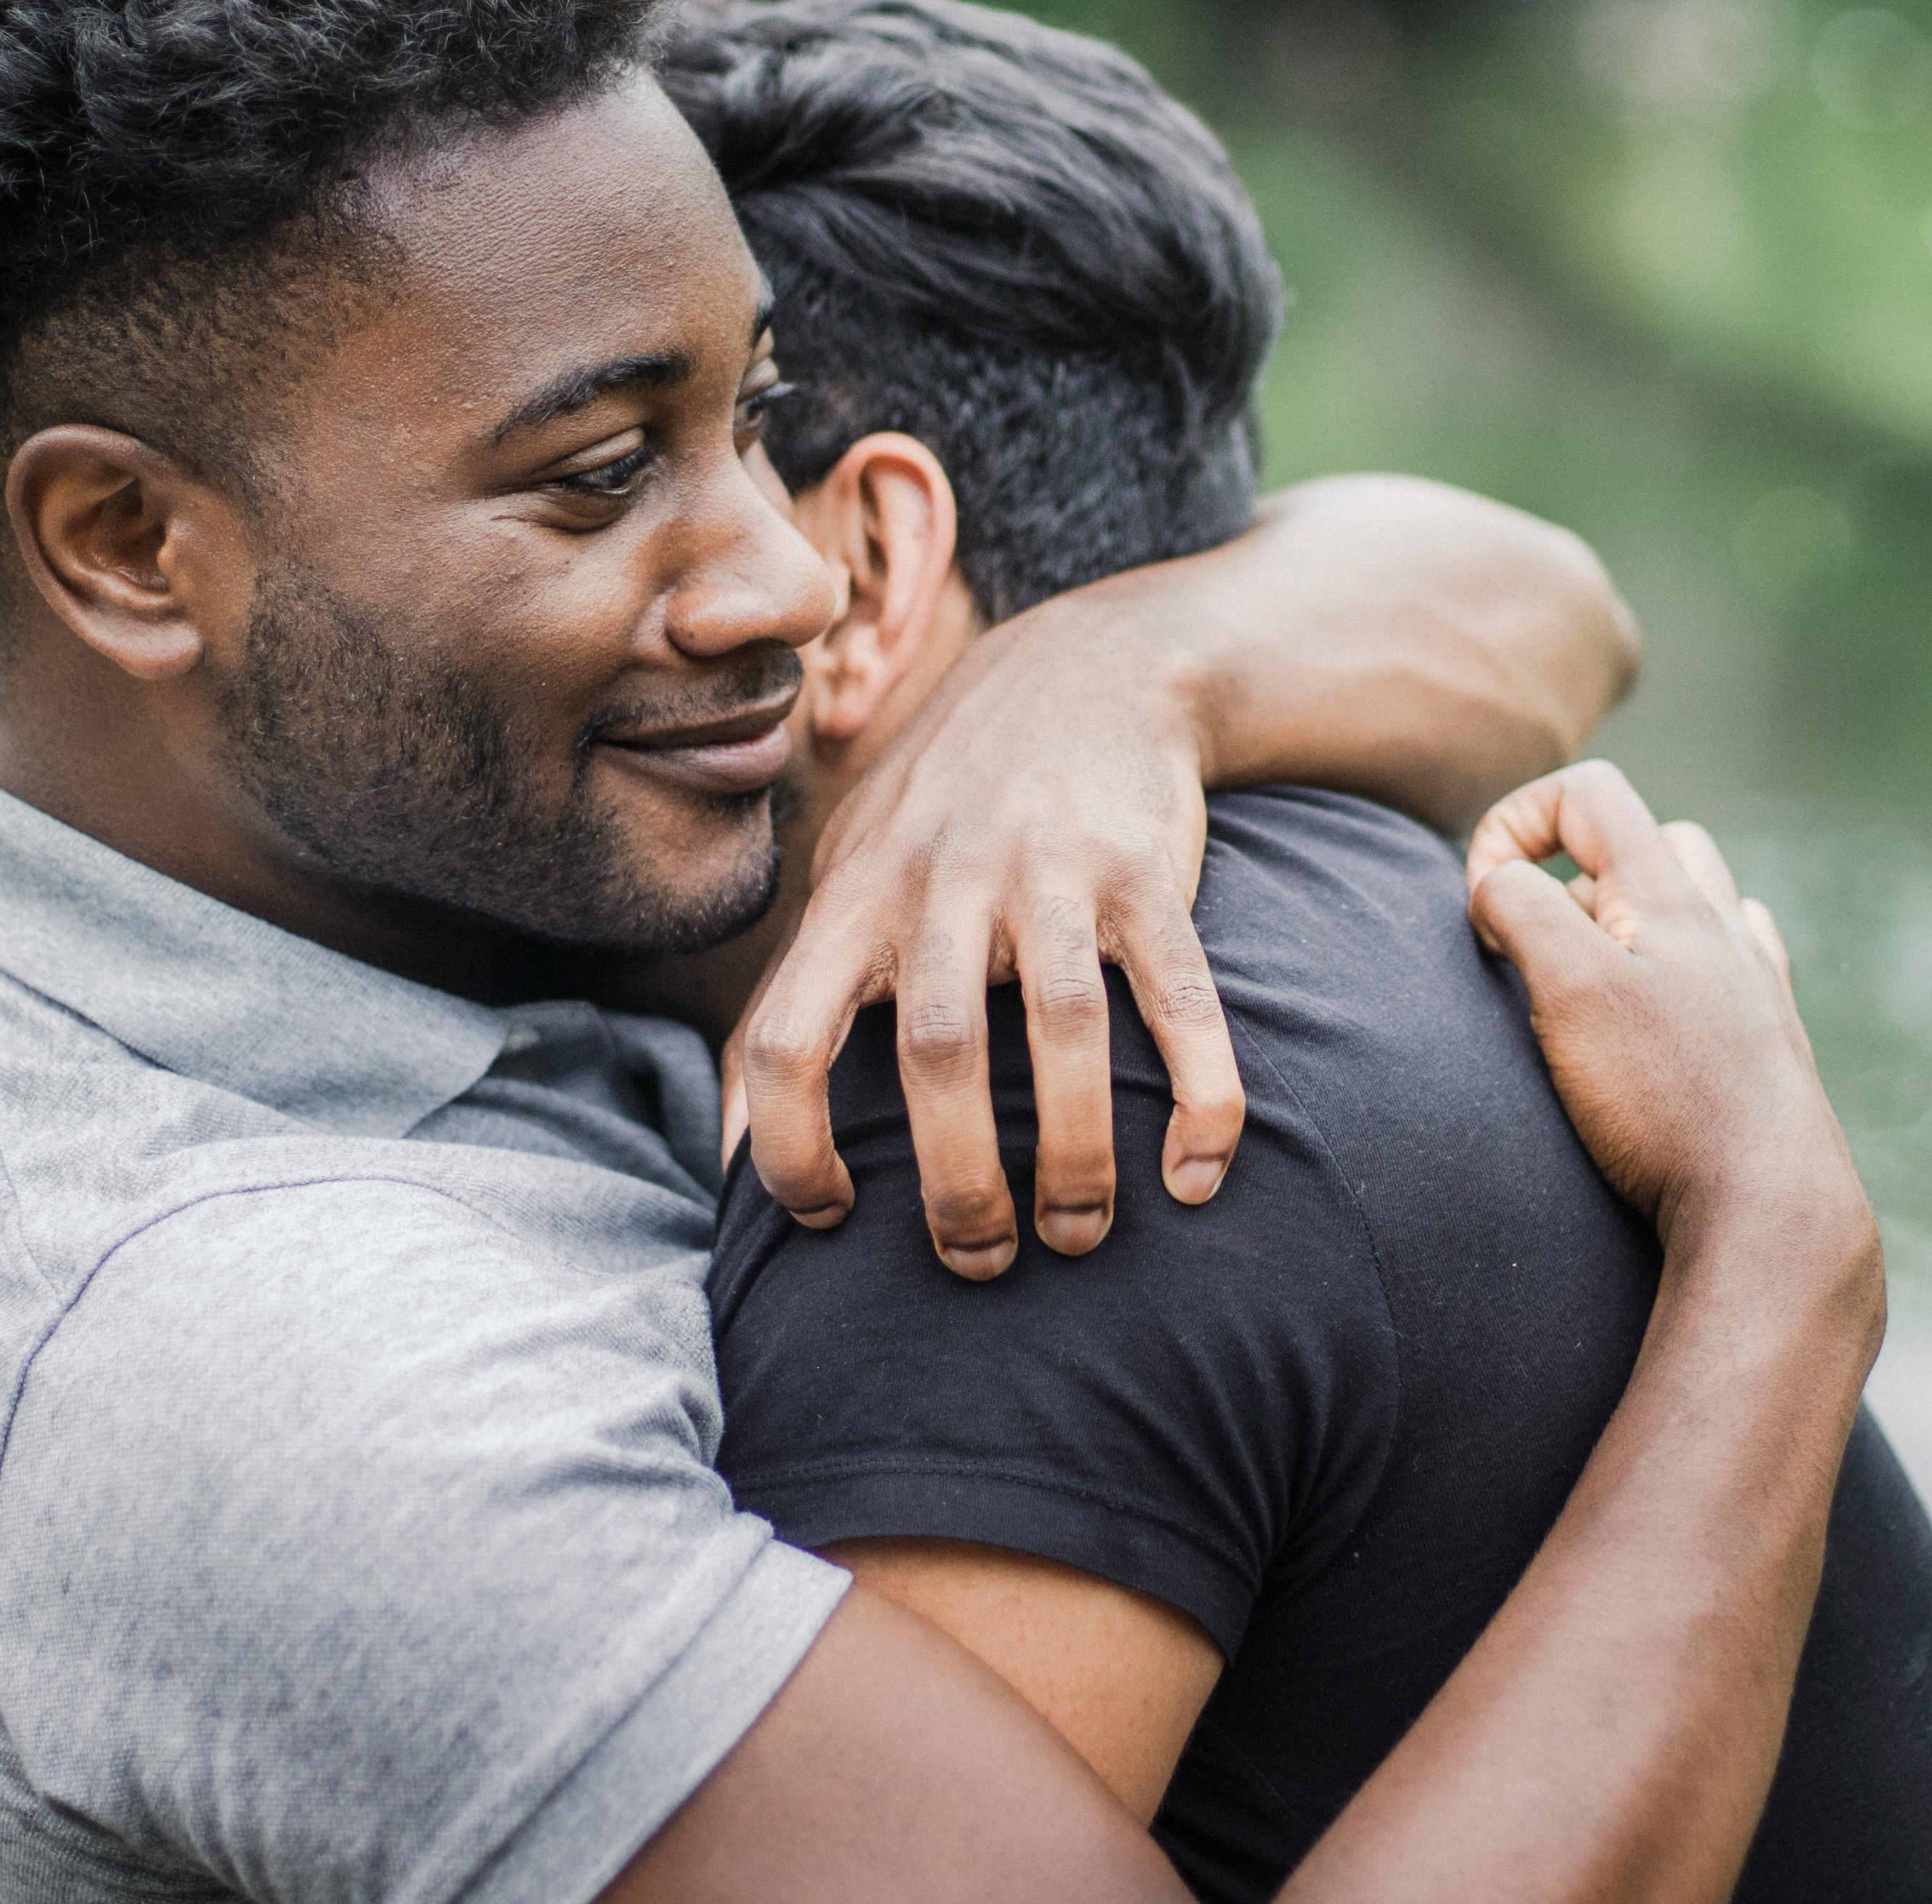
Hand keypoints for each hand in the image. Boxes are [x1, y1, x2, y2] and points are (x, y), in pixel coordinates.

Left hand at [730, 588, 1244, 1280]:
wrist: (1085, 668)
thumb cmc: (945, 804)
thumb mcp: (847, 870)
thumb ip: (796, 996)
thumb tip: (730, 1149)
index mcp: (855, 897)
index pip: (787, 1038)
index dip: (790, 1148)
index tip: (831, 1216)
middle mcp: (945, 882)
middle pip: (940, 1051)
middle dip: (958, 1183)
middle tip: (978, 1263)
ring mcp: (1052, 874)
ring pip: (1063, 1032)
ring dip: (1075, 1155)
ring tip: (1079, 1236)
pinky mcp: (1148, 874)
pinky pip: (1181, 998)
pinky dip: (1201, 1094)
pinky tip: (1199, 1175)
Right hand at [1464, 762, 1866, 1259]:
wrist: (1769, 1207)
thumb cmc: (1665, 1099)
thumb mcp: (1570, 989)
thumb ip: (1523, 909)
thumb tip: (1497, 884)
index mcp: (1671, 896)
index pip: (1588, 792)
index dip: (1514, 824)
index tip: (1485, 908)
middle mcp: (1723, 924)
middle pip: (1645, 839)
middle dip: (1572, 872)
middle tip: (1537, 952)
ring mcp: (1754, 981)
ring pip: (1692, 901)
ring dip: (1629, 920)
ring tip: (1591, 986)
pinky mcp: (1770, 1041)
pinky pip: (1729, 965)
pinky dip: (1682, 969)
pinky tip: (1664, 1018)